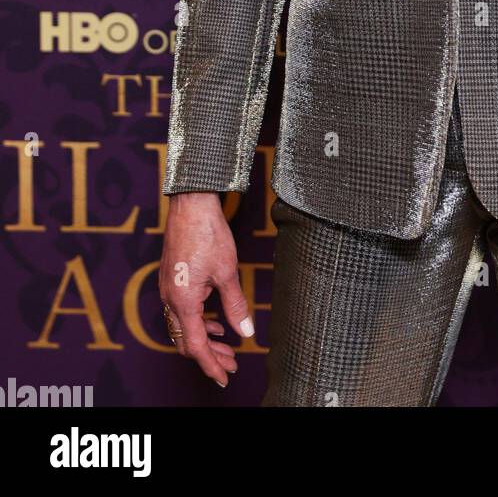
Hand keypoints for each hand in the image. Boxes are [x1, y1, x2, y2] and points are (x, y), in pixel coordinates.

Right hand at [159, 191, 253, 387]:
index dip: (210, 364)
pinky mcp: (171, 279)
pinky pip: (181, 311)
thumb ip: (235, 305)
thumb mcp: (227, 272)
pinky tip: (215, 322)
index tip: (224, 377)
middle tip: (230, 364)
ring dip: (204, 338)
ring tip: (226, 346)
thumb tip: (245, 332)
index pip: (195, 346)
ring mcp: (168, 289)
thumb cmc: (208, 234)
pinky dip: (198, 322)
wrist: (191, 204)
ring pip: (183, 327)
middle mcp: (170, 299)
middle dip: (208, 355)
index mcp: (183, 301)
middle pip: (186, 340)